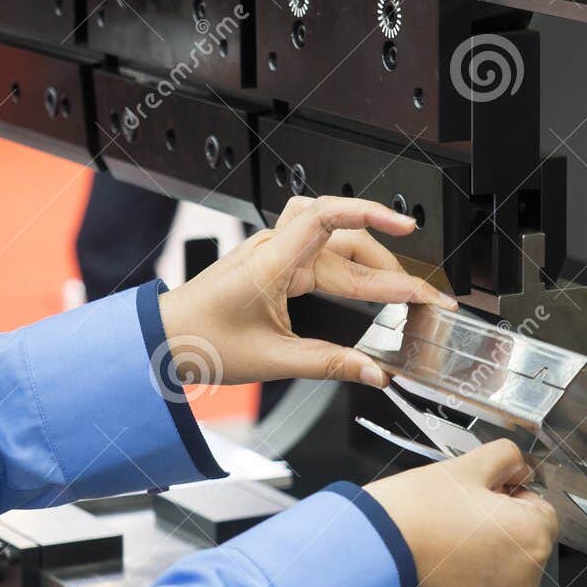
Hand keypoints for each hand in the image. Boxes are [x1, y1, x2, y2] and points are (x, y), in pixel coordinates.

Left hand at [156, 194, 456, 389]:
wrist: (164, 341)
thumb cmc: (202, 341)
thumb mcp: (272, 360)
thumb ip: (330, 365)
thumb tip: (375, 373)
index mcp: (271, 261)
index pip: (328, 218)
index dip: (370, 214)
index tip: (405, 227)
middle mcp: (273, 249)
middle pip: (345, 240)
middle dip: (389, 267)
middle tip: (422, 297)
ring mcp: (274, 255)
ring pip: (336, 246)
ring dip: (372, 264)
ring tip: (402, 288)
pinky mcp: (275, 267)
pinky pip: (321, 256)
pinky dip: (351, 269)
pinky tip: (367, 284)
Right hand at [366, 441, 559, 586]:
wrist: (371, 562)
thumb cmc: (413, 518)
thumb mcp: (465, 468)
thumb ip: (505, 458)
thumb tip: (516, 464)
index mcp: (532, 537)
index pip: (542, 508)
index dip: (512, 493)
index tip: (487, 491)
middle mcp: (526, 576)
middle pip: (526, 537)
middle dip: (501, 521)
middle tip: (462, 509)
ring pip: (506, 562)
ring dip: (487, 546)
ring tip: (447, 532)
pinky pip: (485, 585)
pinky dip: (471, 571)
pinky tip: (442, 554)